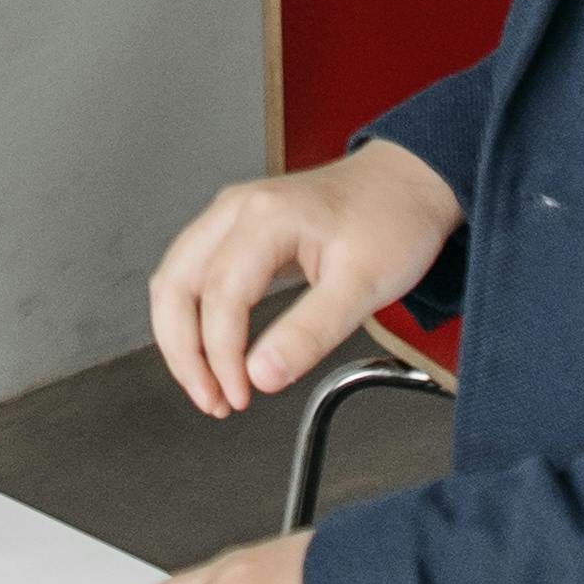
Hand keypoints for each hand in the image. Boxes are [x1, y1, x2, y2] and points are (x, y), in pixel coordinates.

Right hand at [147, 140, 459, 418]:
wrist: (407, 183)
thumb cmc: (391, 222)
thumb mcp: (363, 286)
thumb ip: (310, 333)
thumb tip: (262, 374)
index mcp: (265, 217)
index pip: (220, 297)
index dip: (222, 356)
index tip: (239, 396)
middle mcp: (237, 209)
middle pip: (175, 283)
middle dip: (183, 351)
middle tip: (210, 400)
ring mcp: (232, 215)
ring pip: (176, 278)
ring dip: (181, 337)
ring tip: (208, 386)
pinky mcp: (237, 228)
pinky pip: (194, 273)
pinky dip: (193, 317)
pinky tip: (211, 351)